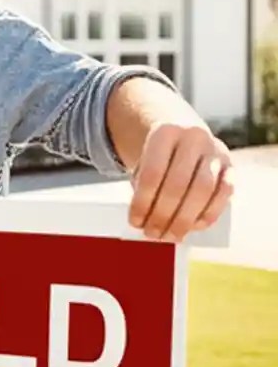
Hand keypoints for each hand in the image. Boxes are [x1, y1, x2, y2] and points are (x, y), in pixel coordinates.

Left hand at [127, 121, 232, 241]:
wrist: (185, 131)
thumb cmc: (158, 156)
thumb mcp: (144, 161)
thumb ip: (141, 187)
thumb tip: (143, 222)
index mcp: (165, 133)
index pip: (152, 173)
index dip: (143, 202)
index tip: (135, 222)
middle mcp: (193, 138)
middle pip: (178, 183)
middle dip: (163, 215)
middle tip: (152, 234)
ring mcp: (215, 151)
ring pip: (203, 190)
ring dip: (185, 219)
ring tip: (170, 236)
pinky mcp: (231, 166)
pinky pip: (224, 193)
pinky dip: (209, 213)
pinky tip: (194, 227)